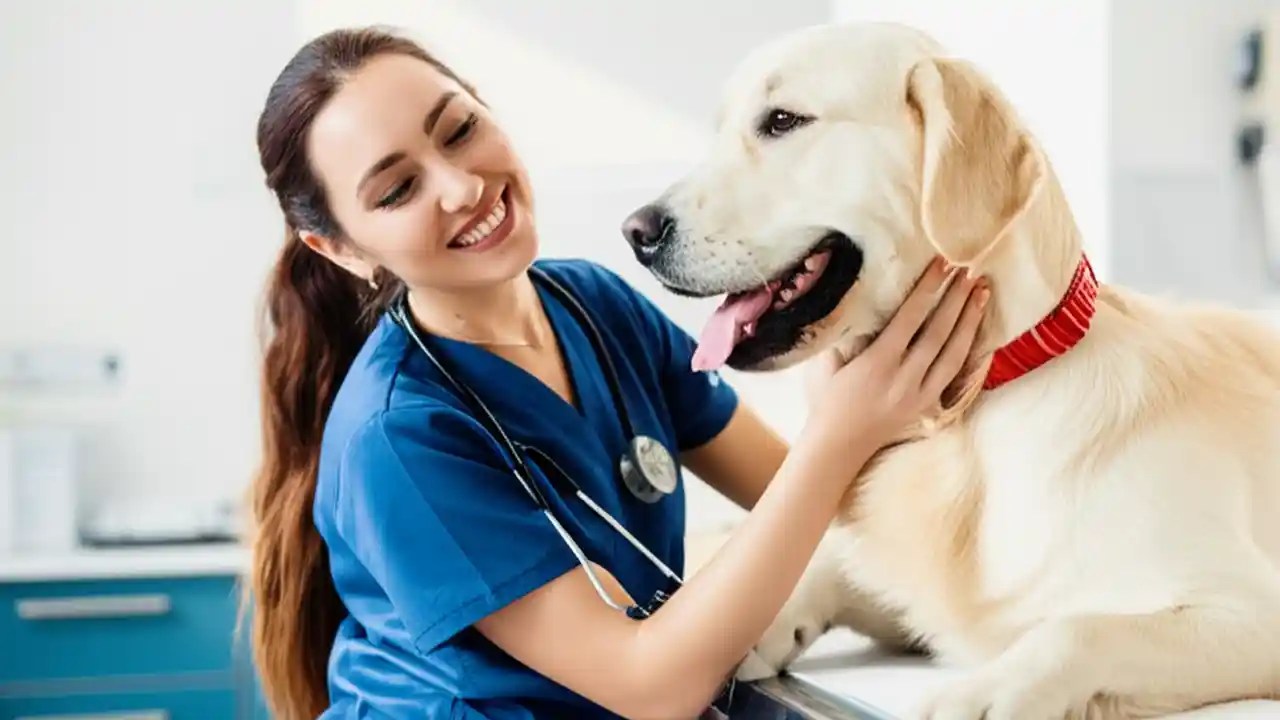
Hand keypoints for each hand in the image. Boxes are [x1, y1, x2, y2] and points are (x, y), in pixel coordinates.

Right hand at [803, 256, 987, 455]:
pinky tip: (975, 329)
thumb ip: (846, 336)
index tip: (941, 265)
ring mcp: (920, 395)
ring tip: (981, 293)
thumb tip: (859, 302)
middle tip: (971, 271)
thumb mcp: (827, 364)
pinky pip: (954, 373)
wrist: (838, 446)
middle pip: (938, 333)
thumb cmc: (827, 401)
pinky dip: (967, 349)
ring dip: (970, 321)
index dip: (928, 290)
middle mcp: (903, 379)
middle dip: (956, 300)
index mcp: (877, 364)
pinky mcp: (928, 406)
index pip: (910, 319)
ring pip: (953, 354)